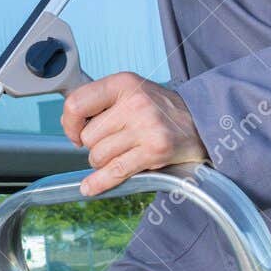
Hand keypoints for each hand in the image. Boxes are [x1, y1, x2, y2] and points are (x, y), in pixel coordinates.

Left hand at [61, 72, 207, 198]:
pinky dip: (99, 183)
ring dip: (103, 161)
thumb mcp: (131, 92)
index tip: (75, 133)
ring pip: (99, 156)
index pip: (76, 104)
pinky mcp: (154, 151)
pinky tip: (90, 187)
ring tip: (123, 152)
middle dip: (94, 146)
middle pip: (88, 137)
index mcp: (124, 83)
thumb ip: (100, 102)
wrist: (201, 123)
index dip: (70, 124)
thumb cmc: (160, 110)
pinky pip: (115, 171)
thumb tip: (69, 124)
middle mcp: (134, 103)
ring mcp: (145, 128)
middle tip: (112, 142)